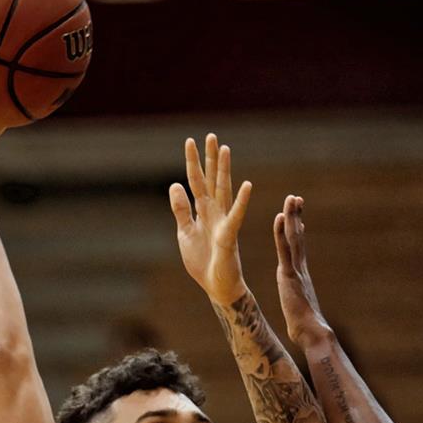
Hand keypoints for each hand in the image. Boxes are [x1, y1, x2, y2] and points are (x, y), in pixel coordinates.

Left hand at [170, 134, 252, 302]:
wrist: (217, 286)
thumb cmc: (204, 261)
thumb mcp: (185, 232)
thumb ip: (181, 210)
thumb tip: (174, 184)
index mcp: (203, 211)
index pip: (196, 182)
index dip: (193, 162)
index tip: (190, 141)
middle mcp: (215, 212)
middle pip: (212, 180)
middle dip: (211, 159)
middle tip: (211, 135)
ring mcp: (224, 222)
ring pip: (224, 191)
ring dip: (225, 170)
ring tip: (225, 149)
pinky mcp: (230, 236)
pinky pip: (236, 216)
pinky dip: (242, 201)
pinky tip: (247, 184)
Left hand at [274, 194, 329, 342]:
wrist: (312, 333)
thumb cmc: (305, 327)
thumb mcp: (298, 307)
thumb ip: (297, 301)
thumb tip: (299, 307)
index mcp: (300, 274)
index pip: (298, 247)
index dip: (298, 230)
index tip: (298, 215)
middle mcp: (300, 268)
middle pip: (299, 236)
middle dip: (297, 216)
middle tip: (296, 198)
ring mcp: (296, 269)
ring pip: (294, 237)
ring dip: (292, 216)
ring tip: (292, 198)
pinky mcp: (290, 275)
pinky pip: (285, 249)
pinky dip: (282, 232)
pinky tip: (280, 217)